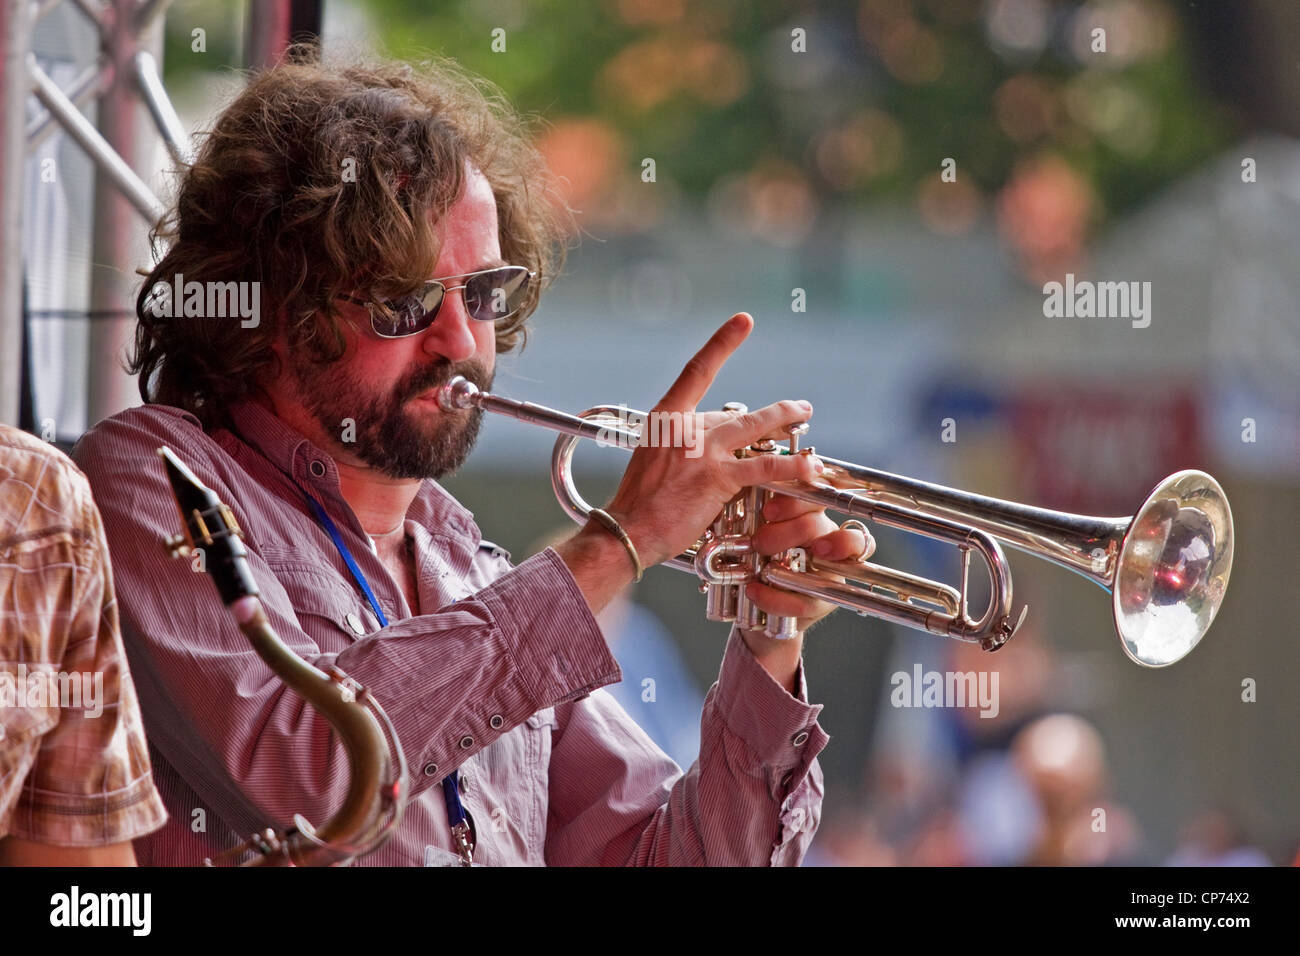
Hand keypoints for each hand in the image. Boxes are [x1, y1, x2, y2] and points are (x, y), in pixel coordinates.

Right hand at [602, 313, 824, 566]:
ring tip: (805, 419)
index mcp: (665, 418)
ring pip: (755, 429)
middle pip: (738, 411)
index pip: (697, 370)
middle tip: (797, 407)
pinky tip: (808, 467)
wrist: (628, 528)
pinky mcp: (718, 476)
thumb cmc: (638, 504)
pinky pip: (763, 467)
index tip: (743, 322)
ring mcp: (703, 450)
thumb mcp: (652, 460)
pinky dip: (790, 467)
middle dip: (773, 412)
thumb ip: (680, 446)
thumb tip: (708, 447)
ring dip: (785, 422)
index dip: (723, 343)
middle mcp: (685, 427)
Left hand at [736, 492, 870, 692]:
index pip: (817, 497)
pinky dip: (777, 597)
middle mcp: (826, 540)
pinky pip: (806, 600)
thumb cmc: (756, 559)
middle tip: (760, 541)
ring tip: (765, 569)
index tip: (769, 509)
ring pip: (827, 562)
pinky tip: (754, 591)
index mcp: (811, 516)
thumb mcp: (753, 530)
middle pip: (819, 526)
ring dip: (794, 563)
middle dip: (788, 532)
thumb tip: (743, 481)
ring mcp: (830, 572)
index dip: (797, 500)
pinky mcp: (823, 602)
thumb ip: (755, 506)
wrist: (753, 607)